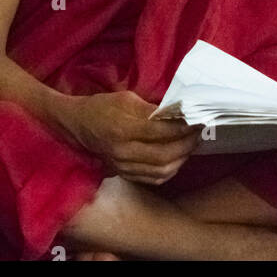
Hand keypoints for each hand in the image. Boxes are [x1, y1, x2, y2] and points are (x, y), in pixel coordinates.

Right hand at [62, 91, 199, 185]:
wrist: (77, 125)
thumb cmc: (102, 107)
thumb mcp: (126, 98)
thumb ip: (152, 108)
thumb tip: (179, 113)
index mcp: (123, 128)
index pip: (162, 131)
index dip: (184, 127)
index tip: (198, 118)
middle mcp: (123, 151)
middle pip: (165, 155)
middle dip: (187, 144)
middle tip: (199, 131)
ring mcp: (123, 166)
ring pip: (162, 170)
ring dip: (182, 158)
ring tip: (191, 144)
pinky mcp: (124, 174)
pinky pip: (154, 178)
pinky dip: (170, 170)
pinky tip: (177, 158)